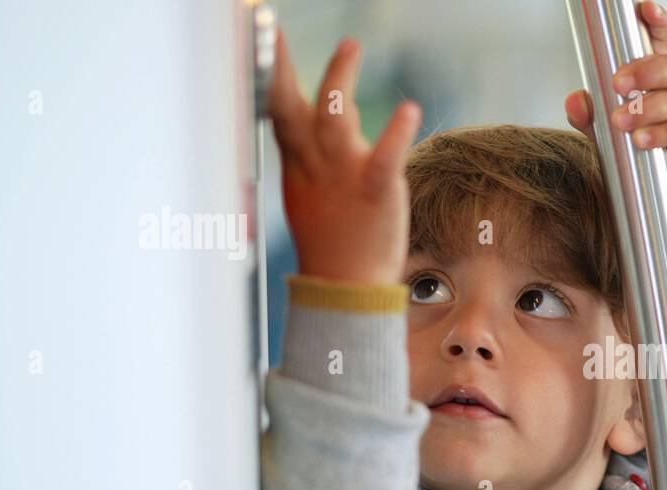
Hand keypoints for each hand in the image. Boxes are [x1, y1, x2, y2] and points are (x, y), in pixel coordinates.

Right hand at [268, 30, 422, 284]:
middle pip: (289, 107)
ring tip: (350, 44)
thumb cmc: (332, 236)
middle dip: (279, 66)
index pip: (274, 106)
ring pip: (334, 119)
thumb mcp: (309, 187)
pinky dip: (397, 132)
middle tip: (271, 26)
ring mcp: (343, 175)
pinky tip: (409, 108)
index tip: (257, 29)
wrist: (347, 286)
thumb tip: (318, 110)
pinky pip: (386, 156)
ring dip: (339, 80)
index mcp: (296, 162)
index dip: (265, 68)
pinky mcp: (377, 190)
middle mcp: (314, 164)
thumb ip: (310, 147)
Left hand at [564, 0, 666, 206]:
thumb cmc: (647, 153)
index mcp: (658, 79)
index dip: (656, 23)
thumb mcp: (612, 136)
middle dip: (643, 70)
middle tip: (617, 85)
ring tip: (623, 122)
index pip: (661, 42)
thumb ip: (594, 118)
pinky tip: (643, 140)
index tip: (644, 10)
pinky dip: (662, 132)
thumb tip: (575, 100)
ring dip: (648, 107)